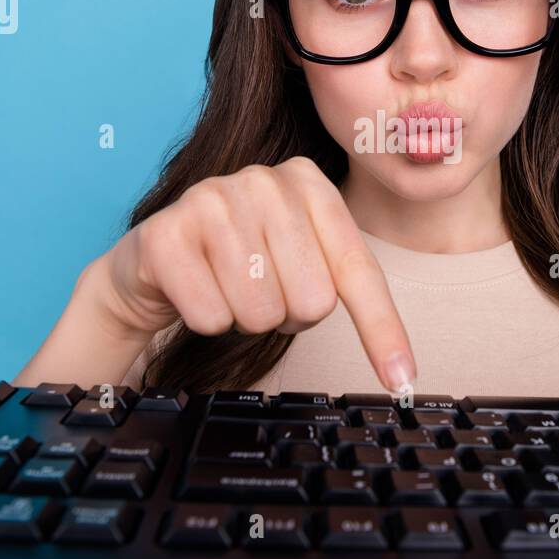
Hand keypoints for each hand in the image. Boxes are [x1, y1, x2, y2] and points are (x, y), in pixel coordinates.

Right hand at [94, 156, 415, 391]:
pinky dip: (206, 320)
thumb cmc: (242, 264)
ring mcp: (211, 198)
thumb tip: (403, 371)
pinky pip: (211, 316)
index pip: (358, 270)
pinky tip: (194, 289)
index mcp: (309, 181)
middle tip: (262, 292)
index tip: (402, 379)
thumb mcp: (303, 260)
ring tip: (227, 287)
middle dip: (288, 314)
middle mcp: (264, 179)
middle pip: (313, 299)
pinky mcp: (166, 232)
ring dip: (244, 317)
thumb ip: (349, 288)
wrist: (155, 260)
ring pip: (260, 311)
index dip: (382, 331)